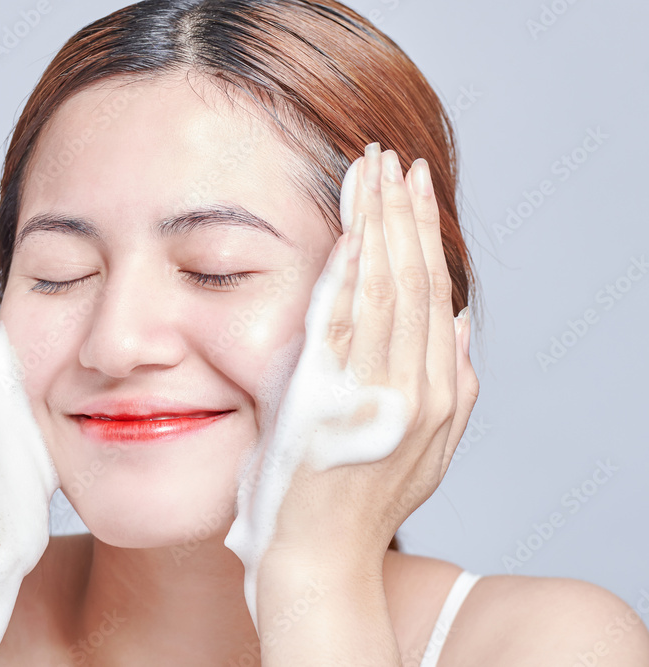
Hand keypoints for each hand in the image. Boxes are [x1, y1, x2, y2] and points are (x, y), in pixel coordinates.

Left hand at [225, 142, 477, 626]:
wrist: (316, 560)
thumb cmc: (354, 507)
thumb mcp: (424, 450)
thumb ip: (450, 386)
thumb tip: (460, 322)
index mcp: (439, 396)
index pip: (433, 296)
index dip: (425, 238)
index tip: (415, 191)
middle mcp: (417, 389)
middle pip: (414, 280)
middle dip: (405, 214)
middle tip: (397, 160)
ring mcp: (375, 392)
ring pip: (385, 285)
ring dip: (379, 221)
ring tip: (373, 169)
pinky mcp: (327, 396)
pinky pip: (343, 314)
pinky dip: (349, 262)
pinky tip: (348, 222)